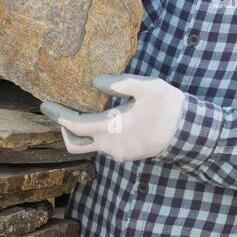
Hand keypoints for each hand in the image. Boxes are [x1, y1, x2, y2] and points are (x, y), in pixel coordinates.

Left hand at [39, 74, 184, 161]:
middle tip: (62, 111)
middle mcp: (112, 146)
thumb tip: (94, 82)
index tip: (45, 104)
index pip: (75, 125)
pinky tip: (106, 119)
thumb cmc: (169, 107)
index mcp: (113, 128)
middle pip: (76, 144)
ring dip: (83, 131)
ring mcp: (120, 154)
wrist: (191, 132)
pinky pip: (105, 146)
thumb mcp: (147, 86)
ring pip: (91, 146)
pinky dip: (97, 134)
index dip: (58, 115)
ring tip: (84, 110)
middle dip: (64, 129)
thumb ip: (119, 82)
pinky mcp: (128, 155)